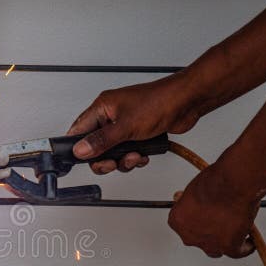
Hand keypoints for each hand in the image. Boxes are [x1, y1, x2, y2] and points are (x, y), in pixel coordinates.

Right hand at [67, 73, 199, 173]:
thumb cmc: (159, 102)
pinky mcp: (137, 133)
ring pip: (113, 152)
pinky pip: (127, 152)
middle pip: (95, 146)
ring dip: (123, 160)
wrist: (187, 102)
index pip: (79, 130)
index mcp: (103, 107)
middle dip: (105, 159)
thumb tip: (80, 150)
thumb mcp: (126, 126)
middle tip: (113, 163)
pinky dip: (134, 157)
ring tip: (134, 156)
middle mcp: (111, 116)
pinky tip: (143, 154)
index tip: (83, 160)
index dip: (78, 147)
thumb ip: (101, 141)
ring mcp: (125, 125)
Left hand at [168, 163, 258, 257]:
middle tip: (220, 220)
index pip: (184, 225)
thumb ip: (190, 201)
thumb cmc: (214, 182)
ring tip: (233, 231)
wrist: (233, 183)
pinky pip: (238, 252)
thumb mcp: (192, 189)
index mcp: (177, 221)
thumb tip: (191, 202)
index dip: (196, 220)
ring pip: (216, 248)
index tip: (202, 215)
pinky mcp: (229, 247)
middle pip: (198, 238)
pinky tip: (248, 242)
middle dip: (208, 231)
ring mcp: (209, 244)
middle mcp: (189, 236)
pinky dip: (244, 247)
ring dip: (222, 242)